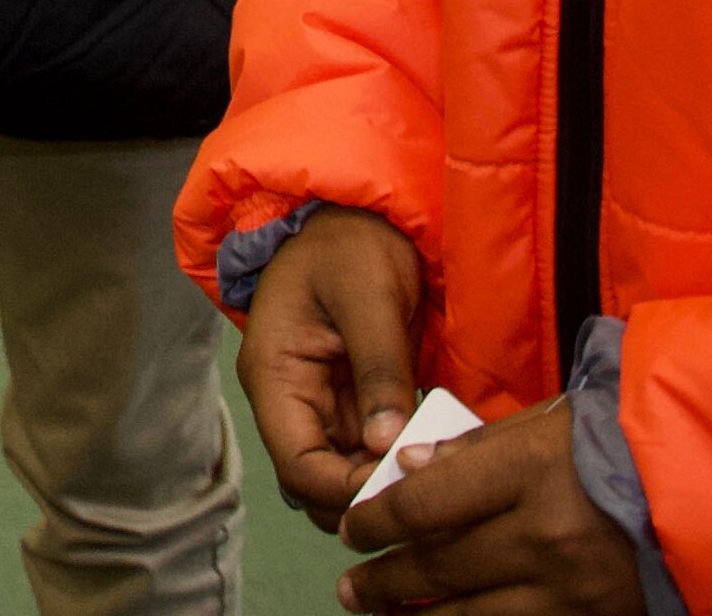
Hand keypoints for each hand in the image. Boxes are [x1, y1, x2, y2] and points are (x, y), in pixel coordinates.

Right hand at [243, 204, 428, 523]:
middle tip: (428, 487)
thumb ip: (379, 369)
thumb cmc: (351, 243)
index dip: (348, 491)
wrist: (356, 214)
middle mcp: (290, 402)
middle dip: (368, 497)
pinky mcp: (352, 404)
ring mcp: (321, 406)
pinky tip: (435, 457)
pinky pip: (368, 454)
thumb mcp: (369, 295)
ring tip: (436, 474)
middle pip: (317, 485)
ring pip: (343, 477)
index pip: (299, 466)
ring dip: (384, 485)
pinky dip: (397, 463)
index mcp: (274, 376)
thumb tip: (386, 445)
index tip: (405, 486)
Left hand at [338, 399, 644, 614]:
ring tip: (382, 612)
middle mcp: (545, 536)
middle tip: (351, 586)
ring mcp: (572, 588)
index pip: (425, 505)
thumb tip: (408, 470)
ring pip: (472, 614)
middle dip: (385, 579)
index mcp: (529, 472)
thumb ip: (474, 449)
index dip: (376, 521)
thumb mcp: (546, 423)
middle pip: (440, 566)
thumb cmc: (618, 443)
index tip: (350, 527)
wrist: (707, 486)